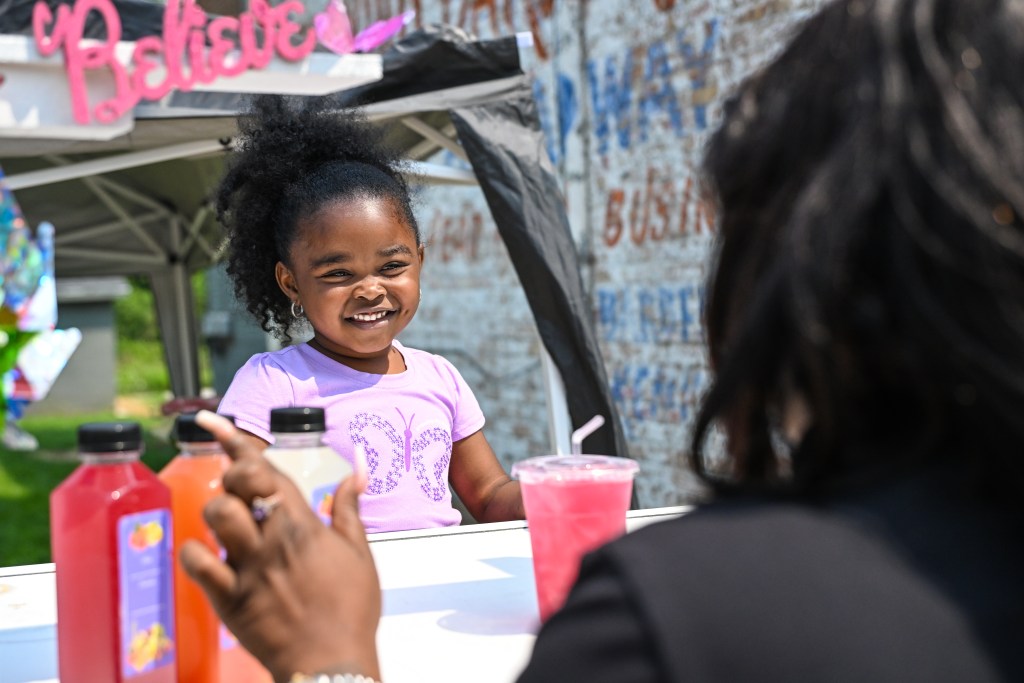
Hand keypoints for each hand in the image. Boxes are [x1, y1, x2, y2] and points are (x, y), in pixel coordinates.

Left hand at [179, 411, 381, 682]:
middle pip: (237, 486)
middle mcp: (272, 539)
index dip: (234, 440)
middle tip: (236, 483)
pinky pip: (197, 565)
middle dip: (231, 475)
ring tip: (229, 522)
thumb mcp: (360, 553)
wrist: (333, 662)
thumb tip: (356, 472)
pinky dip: (195, 554)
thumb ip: (349, 509)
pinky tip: (206, 557)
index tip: (209, 420)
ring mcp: (248, 569)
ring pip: (216, 518)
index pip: (266, 469)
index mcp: (303, 525)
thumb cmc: (351, 609)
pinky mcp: (230, 600)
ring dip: (217, 511)